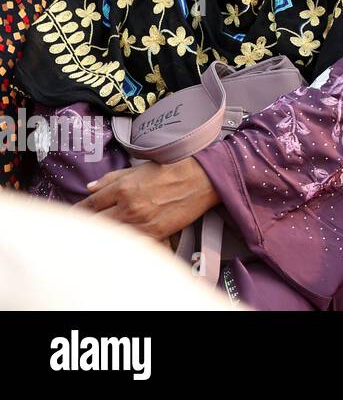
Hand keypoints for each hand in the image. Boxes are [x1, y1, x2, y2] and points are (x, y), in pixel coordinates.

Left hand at [76, 158, 218, 240]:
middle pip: (95, 224)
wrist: (202, 180)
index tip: (72, 215)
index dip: (78, 211)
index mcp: (123, 189)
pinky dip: (124, 243)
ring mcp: (141, 222)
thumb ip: (112, 179)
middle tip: (81, 228)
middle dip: (86, 226)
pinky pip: (131, 243)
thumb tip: (89, 188)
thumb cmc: (172, 170)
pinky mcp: (154, 234)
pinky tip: (120, 243)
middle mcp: (128, 207)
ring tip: (99, 236)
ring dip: (104, 236)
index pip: (90, 204)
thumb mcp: (139, 168)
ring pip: (111, 235)